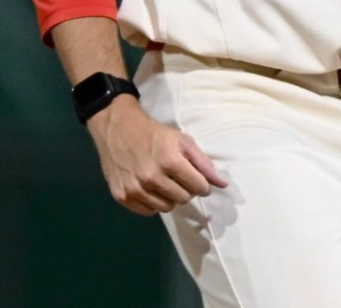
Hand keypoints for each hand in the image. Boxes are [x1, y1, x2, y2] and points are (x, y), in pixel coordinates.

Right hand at [86, 97, 228, 215]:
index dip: (203, 185)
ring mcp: (135, 189)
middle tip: (179, 179)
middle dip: (187, 190)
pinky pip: (148, 212)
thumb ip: (203, 163)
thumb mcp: (182, 141)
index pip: (199, 187)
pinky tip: (150, 189)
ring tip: (165, 183)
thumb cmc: (154, 134)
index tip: (198, 180)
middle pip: (184, 198)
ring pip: (167, 208)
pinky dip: (153, 203)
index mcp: (170, 161)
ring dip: (170, 198)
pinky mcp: (122, 196)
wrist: (117, 129)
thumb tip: (222, 184)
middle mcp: (152, 178)